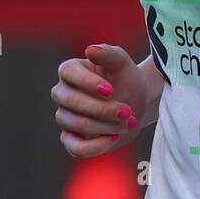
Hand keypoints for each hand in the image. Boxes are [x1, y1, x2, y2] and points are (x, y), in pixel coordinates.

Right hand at [51, 43, 150, 158]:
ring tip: (129, 122)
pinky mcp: (73, 139)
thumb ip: (109, 54)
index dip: (87, 82)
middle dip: (102, 109)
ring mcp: (65, 117)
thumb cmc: (126, 78)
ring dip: (105, 125)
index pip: (68, 73)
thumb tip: (90, 50)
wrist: (137, 103)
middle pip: (72, 102)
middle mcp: (62, 94)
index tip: (110, 89)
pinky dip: (94, 147)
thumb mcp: (122, 63)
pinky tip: (113, 139)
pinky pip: (75, 148)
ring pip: (76, 124)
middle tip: (127, 111)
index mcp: (70, 71)